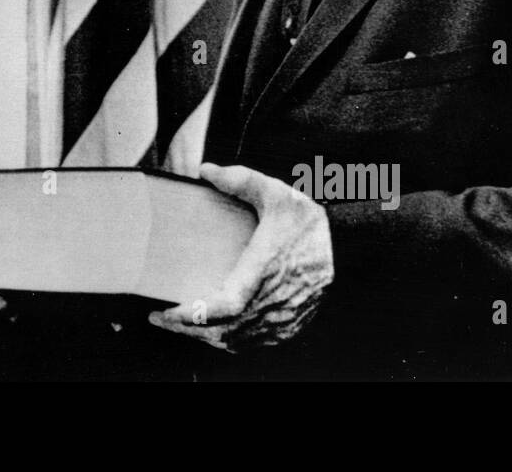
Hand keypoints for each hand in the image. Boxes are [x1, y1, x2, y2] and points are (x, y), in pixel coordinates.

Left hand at [149, 163, 331, 352]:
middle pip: (224, 330)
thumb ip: (240, 179)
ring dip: (206, 337)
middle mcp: (276, 300)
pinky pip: (256, 342)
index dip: (193, 315)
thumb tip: (205, 170)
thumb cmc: (309, 219)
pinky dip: (231, 340)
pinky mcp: (293, 324)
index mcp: (266, 270)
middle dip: (188, 329)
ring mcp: (286, 317)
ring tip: (181, 324)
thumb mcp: (276, 192)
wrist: (350, 244)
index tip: (167, 311)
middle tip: (161, 318)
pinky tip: (215, 332)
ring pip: (238, 340)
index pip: (226, 305)